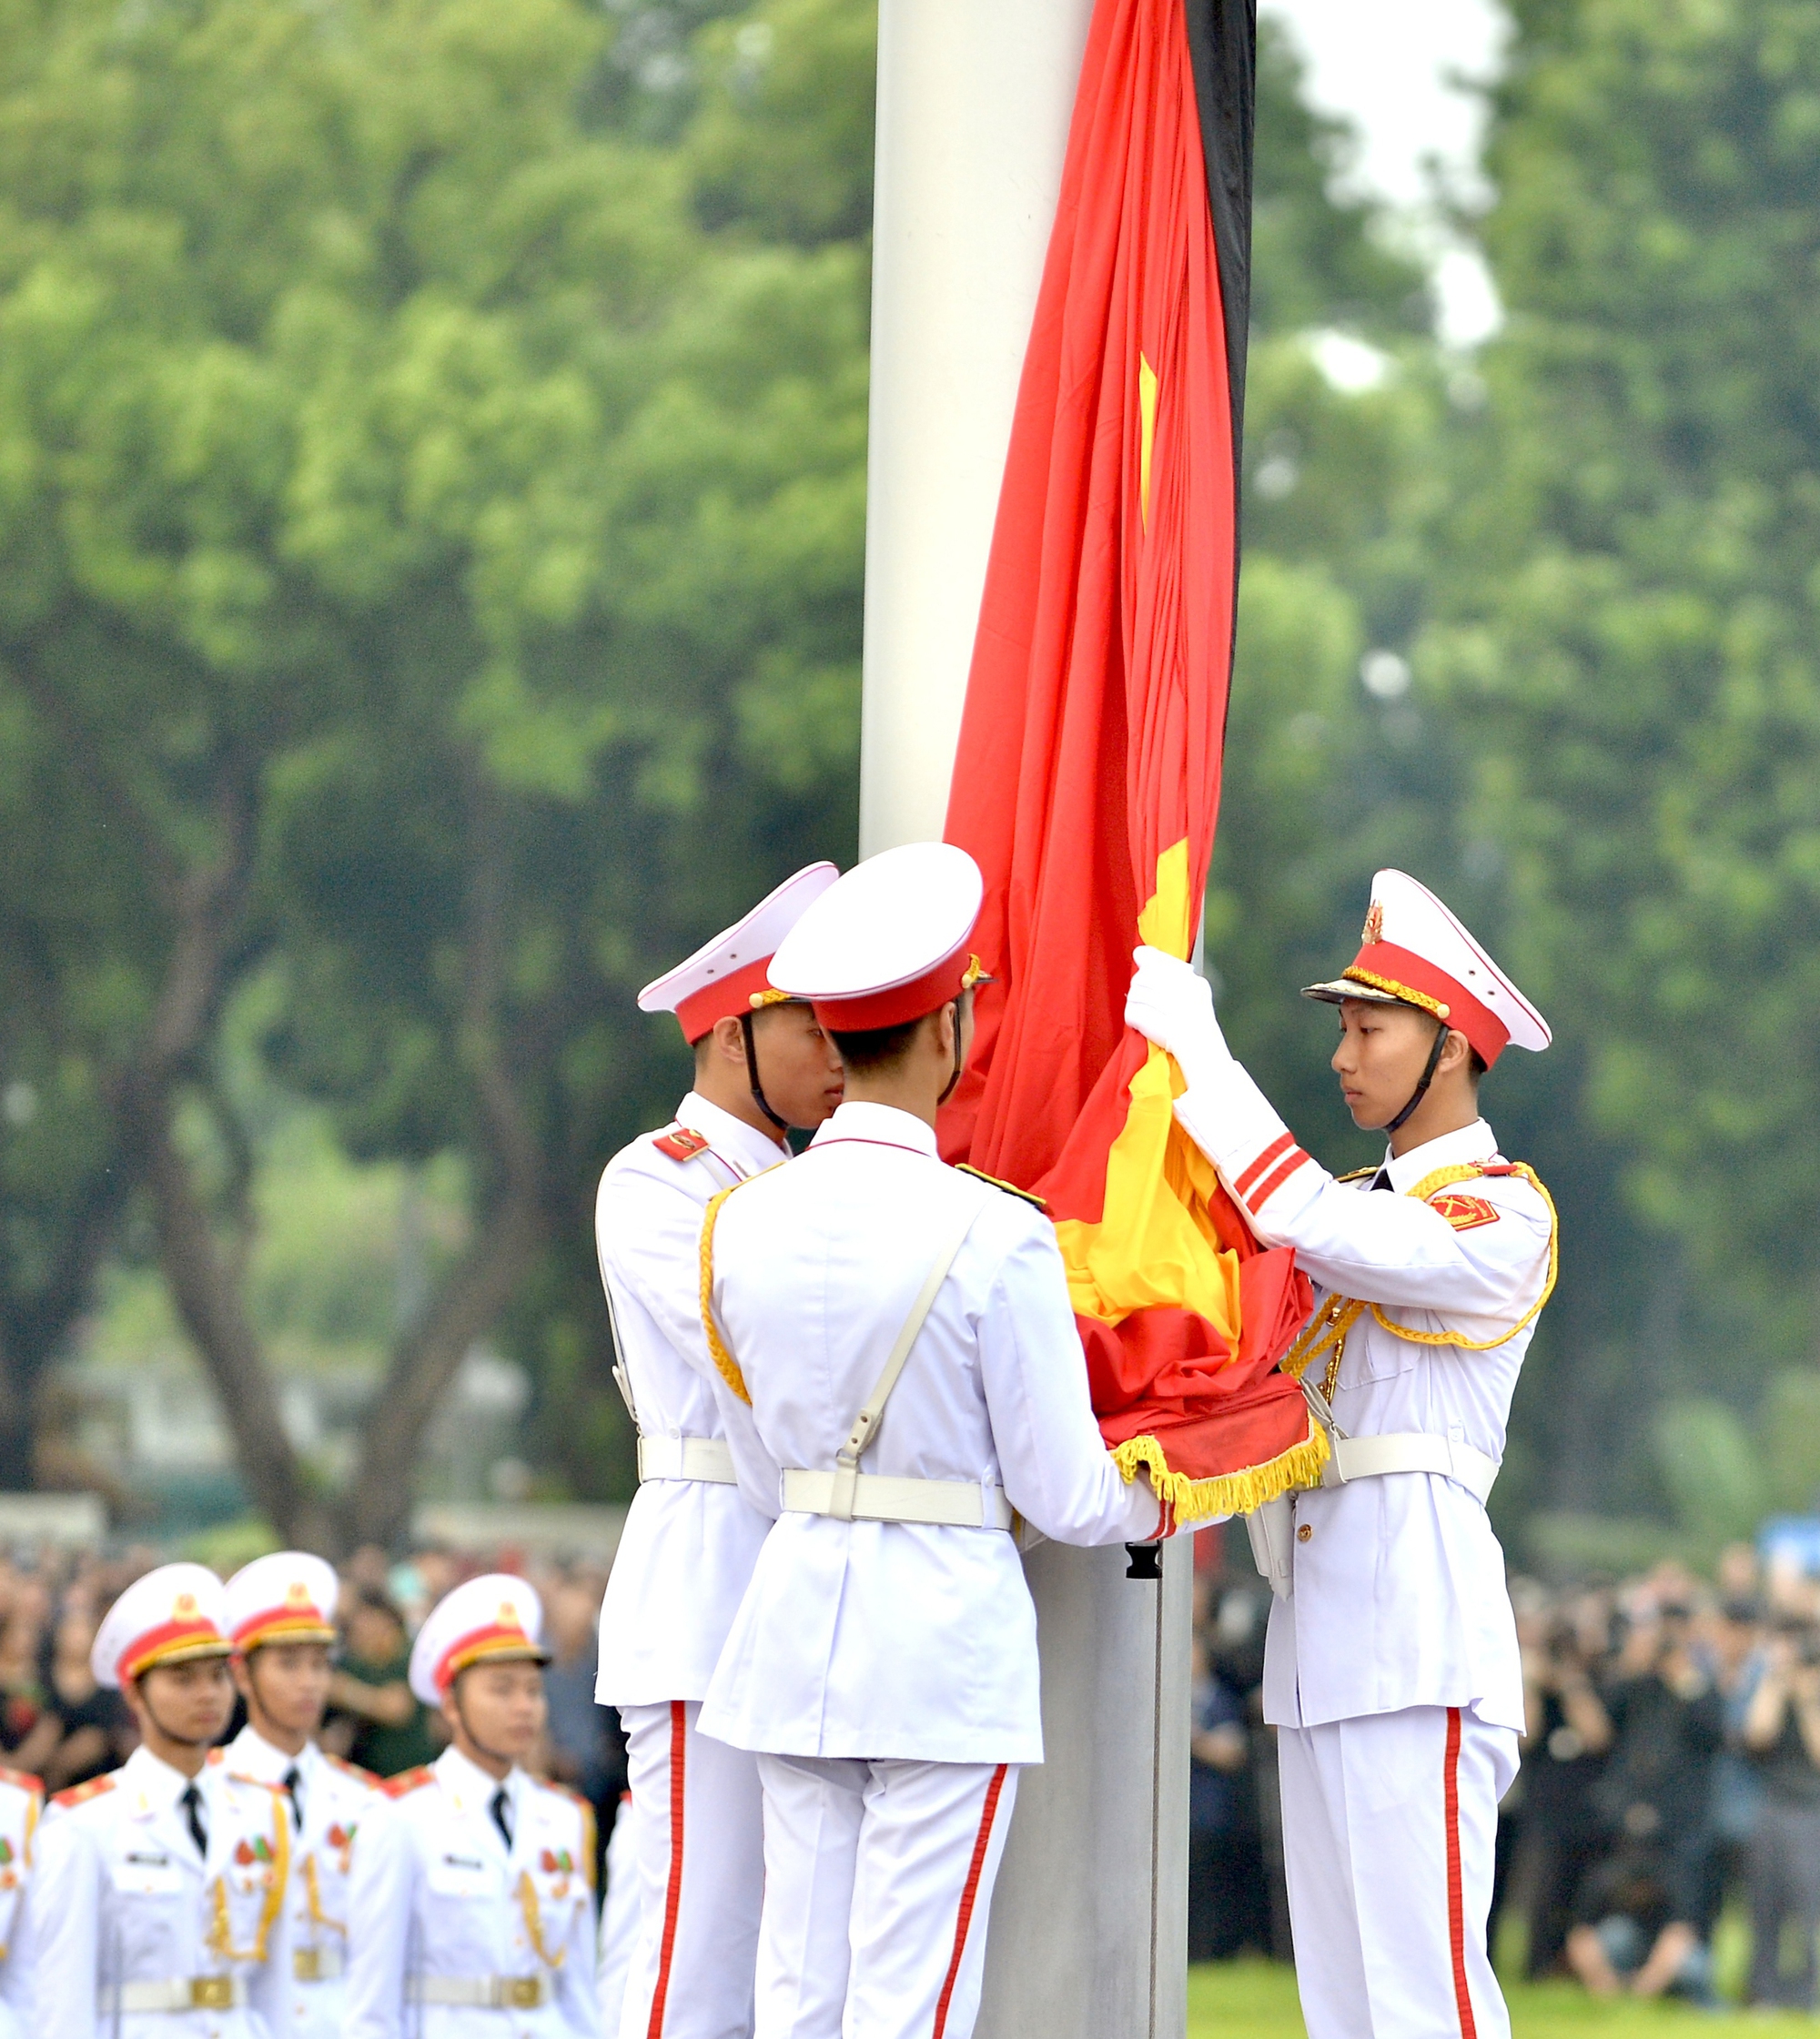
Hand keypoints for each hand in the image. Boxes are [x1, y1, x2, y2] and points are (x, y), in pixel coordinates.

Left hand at [1124, 945, 1230, 1088]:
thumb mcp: (1196, 986)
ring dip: (1139, 1006)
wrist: (1199, 1045)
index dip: (1145, 961)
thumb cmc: (1198, 1019)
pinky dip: (1135, 1020)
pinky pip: (1129, 1012)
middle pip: (1139, 978)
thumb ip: (1172, 970)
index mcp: (1184, 974)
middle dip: (1142, 990)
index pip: (1150, 957)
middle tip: (1155, 1003)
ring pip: (1133, 995)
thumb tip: (1142, 955)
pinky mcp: (1144, 1015)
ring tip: (1154, 1015)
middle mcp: (1169, 983)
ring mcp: (1155, 999)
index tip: (1144, 966)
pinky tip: (1147, 1025)